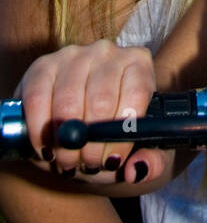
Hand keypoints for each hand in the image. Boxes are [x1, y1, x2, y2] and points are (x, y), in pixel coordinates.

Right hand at [17, 40, 167, 186]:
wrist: (80, 127)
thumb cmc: (114, 134)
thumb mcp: (140, 150)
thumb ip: (151, 162)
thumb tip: (137, 170)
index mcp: (138, 64)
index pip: (136, 94)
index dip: (122, 134)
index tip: (111, 162)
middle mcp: (108, 52)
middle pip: (100, 100)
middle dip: (91, 144)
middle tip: (87, 166)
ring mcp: (74, 55)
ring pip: (68, 103)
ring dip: (65, 142)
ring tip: (68, 160)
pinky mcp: (43, 65)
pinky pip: (38, 99)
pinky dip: (39, 131)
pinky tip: (46, 148)